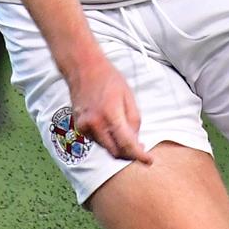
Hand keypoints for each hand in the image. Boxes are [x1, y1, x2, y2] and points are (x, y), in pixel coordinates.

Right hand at [62, 49, 147, 163]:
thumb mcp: (129, 96)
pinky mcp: (79, 127)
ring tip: (125, 132)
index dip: (140, 156)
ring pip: (106, 148)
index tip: (149, 161)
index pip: (127, 144)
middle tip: (140, 148)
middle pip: (115, 152)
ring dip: (118, 146)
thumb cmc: (109, 78)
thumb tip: (136, 141)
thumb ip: (134, 121)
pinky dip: (107, 139)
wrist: (83, 68)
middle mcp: (95, 124)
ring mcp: (84, 127)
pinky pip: (97, 141)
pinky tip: (110, 126)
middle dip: (129, 154)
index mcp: (111, 115)